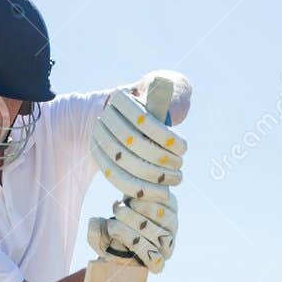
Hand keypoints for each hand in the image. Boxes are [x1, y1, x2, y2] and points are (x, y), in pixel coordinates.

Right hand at [88, 188, 177, 272]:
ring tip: (124, 204)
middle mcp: (167, 248)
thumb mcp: (98, 239)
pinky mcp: (172, 208)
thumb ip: (95, 236)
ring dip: (141, 209)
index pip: (155, 261)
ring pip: (164, 219)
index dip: (138, 246)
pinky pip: (167, 203)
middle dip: (135, 223)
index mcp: (154, 264)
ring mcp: (173, 228)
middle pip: (158, 237)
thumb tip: (98, 222)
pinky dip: (149, 198)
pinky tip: (134, 197)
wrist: (122, 217)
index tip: (116, 229)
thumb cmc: (110, 236)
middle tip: (117, 212)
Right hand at [91, 79, 186, 199]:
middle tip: (179, 170)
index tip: (183, 148)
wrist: (129, 116)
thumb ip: (163, 93)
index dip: (163, 136)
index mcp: (118, 98)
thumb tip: (167, 87)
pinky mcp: (99, 157)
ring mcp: (98, 138)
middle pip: (133, 143)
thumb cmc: (153, 104)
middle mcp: (104, 117)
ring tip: (172, 180)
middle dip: (160, 159)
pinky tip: (157, 193)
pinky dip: (138, 188)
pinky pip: (116, 178)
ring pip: (124, 162)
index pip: (142, 119)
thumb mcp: (159, 93)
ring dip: (151, 175)